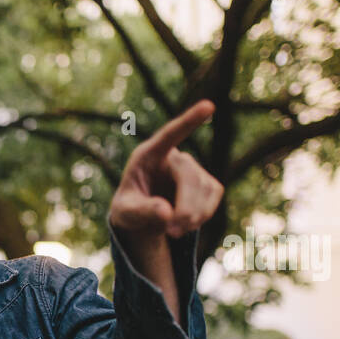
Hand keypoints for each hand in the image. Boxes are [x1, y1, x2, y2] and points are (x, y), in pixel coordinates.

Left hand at [109, 100, 223, 241]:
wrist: (141, 218)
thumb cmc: (128, 209)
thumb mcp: (125, 213)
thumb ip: (142, 211)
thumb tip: (167, 213)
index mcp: (148, 155)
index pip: (170, 135)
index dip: (189, 121)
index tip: (208, 106)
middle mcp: (173, 157)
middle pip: (189, 176)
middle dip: (185, 207)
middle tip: (172, 232)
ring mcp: (193, 168)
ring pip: (206, 188)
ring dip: (193, 215)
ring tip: (172, 232)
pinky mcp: (207, 183)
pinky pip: (213, 196)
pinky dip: (202, 215)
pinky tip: (185, 225)